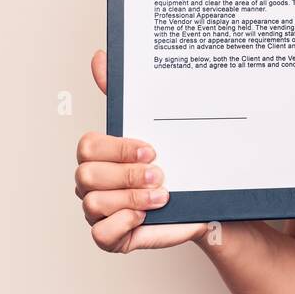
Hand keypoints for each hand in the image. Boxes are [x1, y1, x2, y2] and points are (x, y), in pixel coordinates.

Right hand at [75, 49, 209, 251]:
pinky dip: (123, 224)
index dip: (118, 148)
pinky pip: (101, 235)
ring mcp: (101, 211)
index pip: (88, 146)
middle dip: (128, 174)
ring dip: (133, 198)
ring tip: (162, 196)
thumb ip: (125, 95)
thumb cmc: (179, 164)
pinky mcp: (114, 237)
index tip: (152, 149)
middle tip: (160, 174)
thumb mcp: (158, 127)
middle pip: (86, 175)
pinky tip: (145, 217)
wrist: (208, 202)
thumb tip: (101, 56)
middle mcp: (95, 183)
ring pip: (94, 204)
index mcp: (101, 155)